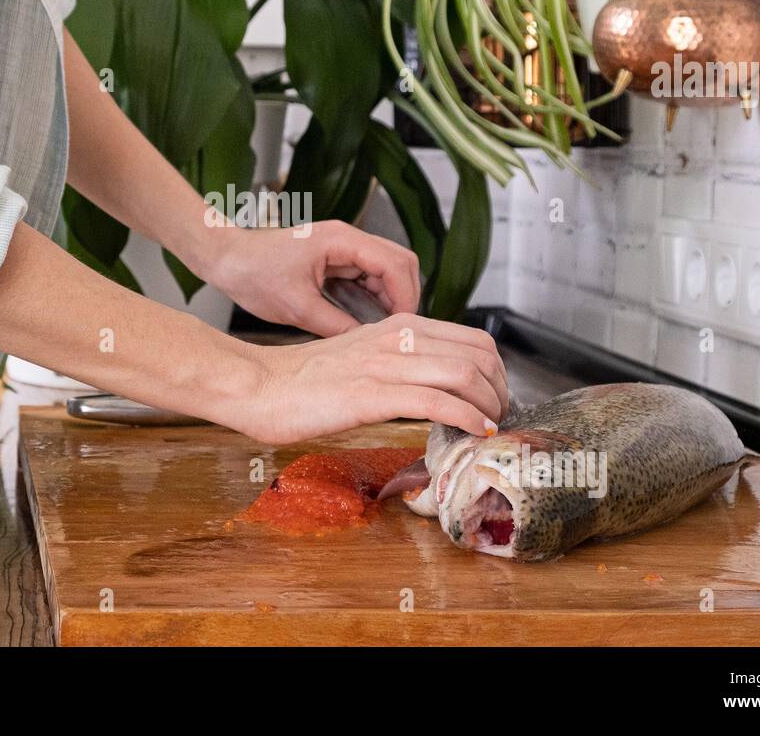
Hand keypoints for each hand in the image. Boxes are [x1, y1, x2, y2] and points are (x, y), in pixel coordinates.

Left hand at [199, 220, 420, 335]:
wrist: (226, 259)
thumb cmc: (253, 272)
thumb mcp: (297, 307)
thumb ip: (336, 326)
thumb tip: (365, 345)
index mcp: (341, 240)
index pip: (394, 264)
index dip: (405, 297)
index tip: (404, 327)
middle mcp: (347, 239)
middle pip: (399, 262)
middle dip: (405, 296)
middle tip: (401, 330)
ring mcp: (342, 248)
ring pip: (386, 270)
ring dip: (390, 298)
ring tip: (387, 332)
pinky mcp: (334, 260)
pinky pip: (367, 277)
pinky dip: (374, 298)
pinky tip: (370, 322)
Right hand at [222, 313, 508, 445]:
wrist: (258, 386)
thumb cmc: (303, 380)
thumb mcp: (362, 357)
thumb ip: (398, 363)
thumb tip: (433, 386)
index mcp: (399, 326)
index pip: (473, 339)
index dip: (497, 372)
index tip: (494, 400)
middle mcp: (398, 338)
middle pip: (479, 354)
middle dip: (501, 389)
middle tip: (497, 417)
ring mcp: (385, 364)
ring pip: (464, 374)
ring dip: (489, 406)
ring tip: (489, 427)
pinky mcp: (371, 394)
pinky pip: (436, 401)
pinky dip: (466, 418)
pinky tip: (473, 433)